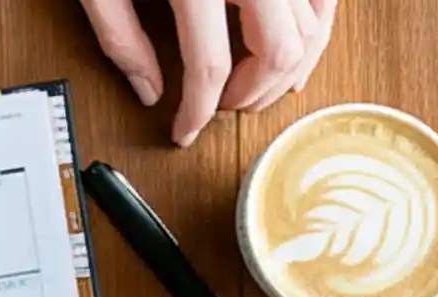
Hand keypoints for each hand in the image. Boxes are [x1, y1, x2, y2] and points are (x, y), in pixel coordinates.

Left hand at [81, 0, 337, 146]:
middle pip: (278, 52)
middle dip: (253, 95)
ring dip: (290, 66)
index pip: (211, 68)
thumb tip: (150, 92)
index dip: (199, 112)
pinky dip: (315, 24)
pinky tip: (293, 43)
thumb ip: (122, 40)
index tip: (184, 131)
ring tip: (255, 86)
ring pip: (312, 25)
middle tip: (224, 108)